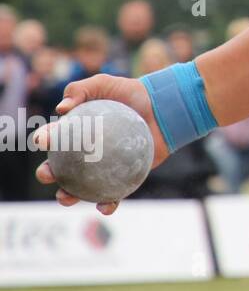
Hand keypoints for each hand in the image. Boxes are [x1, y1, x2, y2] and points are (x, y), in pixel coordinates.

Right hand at [30, 74, 170, 215]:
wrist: (164, 108)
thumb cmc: (131, 93)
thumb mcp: (104, 84)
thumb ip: (80, 89)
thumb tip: (61, 109)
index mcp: (75, 131)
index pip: (54, 137)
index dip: (43, 139)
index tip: (41, 141)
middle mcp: (84, 152)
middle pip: (59, 167)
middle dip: (46, 174)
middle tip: (48, 173)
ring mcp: (102, 167)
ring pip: (79, 188)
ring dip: (67, 197)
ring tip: (66, 197)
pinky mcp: (121, 178)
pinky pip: (112, 195)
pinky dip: (107, 204)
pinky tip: (105, 206)